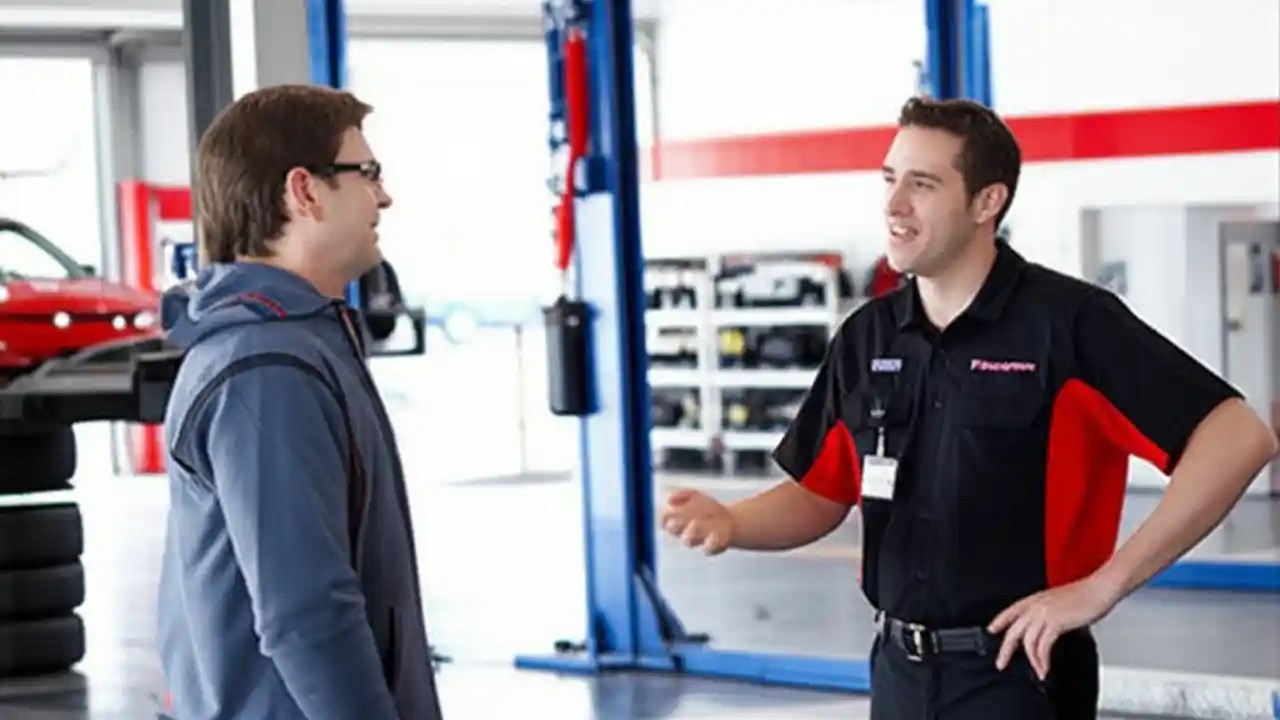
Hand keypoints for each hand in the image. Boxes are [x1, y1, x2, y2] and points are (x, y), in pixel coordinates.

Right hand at [659, 489, 732, 554]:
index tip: (672, 508)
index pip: (665, 521)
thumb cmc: (708, 510)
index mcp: (679, 521)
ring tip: (697, 521)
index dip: (666, 516)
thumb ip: (684, 495)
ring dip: (691, 530)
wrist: (730, 521)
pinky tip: (714, 532)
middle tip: (680, 516)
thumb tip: (670, 499)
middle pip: (675, 530)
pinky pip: (707, 548)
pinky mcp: (711, 547)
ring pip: (688, 540)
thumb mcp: (696, 497)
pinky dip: (709, 541)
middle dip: (676, 523)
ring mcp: (698, 540)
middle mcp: (686, 532)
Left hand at [987, 575, 1120, 680]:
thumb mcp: (1060, 601)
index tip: (991, 630)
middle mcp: (1036, 605)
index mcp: (1036, 599)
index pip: (1011, 610)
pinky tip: (1045, 667)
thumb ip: (1050, 612)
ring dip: (1032, 660)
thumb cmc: (1086, 594)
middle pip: (1013, 630)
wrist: (1100, 589)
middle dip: (1005, 650)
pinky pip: (1042, 646)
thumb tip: (1047, 627)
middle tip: (1001, 663)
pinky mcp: (1055, 622)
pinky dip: (1042, 660)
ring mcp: (1044, 613)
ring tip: (1037, 671)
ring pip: (1027, 641)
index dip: (999, 621)